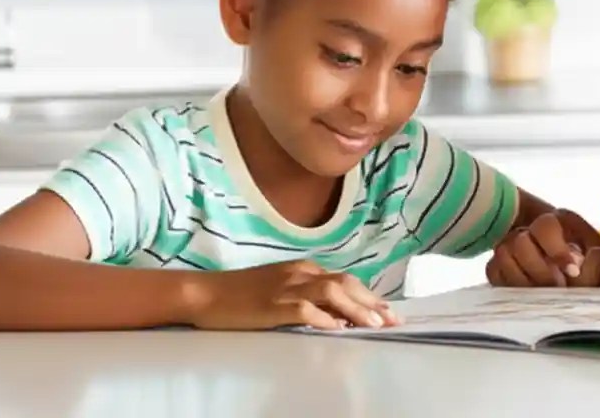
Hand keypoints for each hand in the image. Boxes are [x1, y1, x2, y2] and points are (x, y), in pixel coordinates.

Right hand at [185, 260, 399, 330]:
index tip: (388, 311)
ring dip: (356, 309)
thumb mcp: (280, 289)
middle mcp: (300, 273)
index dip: (369, 295)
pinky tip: (338, 330)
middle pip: (345, 283)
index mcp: (303, 269)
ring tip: (375, 325)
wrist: (205, 293)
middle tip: (393, 319)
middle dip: (372, 302)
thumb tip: (338, 316)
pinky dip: (325, 319)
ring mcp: (286, 287)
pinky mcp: (272, 304)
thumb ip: (307, 297)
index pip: (345, 280)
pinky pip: (305, 309)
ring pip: (332, 292)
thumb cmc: (241, 295)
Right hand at [486, 210, 599, 287]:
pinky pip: (493, 270)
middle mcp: (534, 227)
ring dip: (523, 278)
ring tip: (543, 294)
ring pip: (503, 253)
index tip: (572, 273)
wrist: (588, 283)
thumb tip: (594, 256)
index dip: (556, 250)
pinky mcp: (501, 265)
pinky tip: (527, 295)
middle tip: (556, 289)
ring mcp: (515, 244)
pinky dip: (508, 283)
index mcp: (561, 221)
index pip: (546, 226)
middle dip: (539, 270)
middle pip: (520, 241)